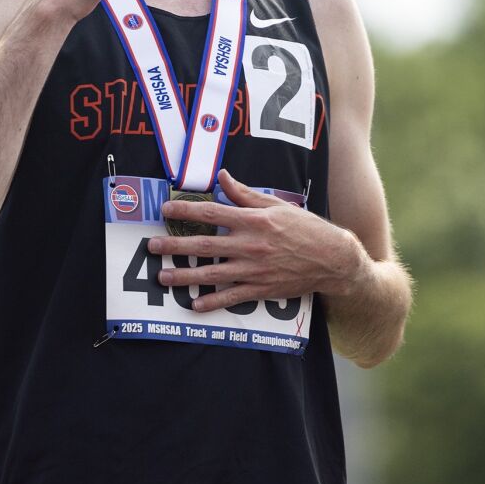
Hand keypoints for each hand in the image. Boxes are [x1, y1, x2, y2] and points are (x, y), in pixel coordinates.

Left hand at [149, 169, 368, 312]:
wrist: (332, 259)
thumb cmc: (305, 228)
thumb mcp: (277, 205)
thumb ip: (246, 194)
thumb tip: (222, 179)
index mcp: (254, 221)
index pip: (212, 214)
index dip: (186, 211)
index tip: (166, 210)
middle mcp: (250, 246)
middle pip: (205, 246)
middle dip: (175, 247)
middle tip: (152, 248)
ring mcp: (254, 270)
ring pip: (212, 274)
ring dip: (185, 277)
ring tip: (163, 277)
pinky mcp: (261, 289)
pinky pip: (232, 297)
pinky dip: (212, 302)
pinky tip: (194, 305)